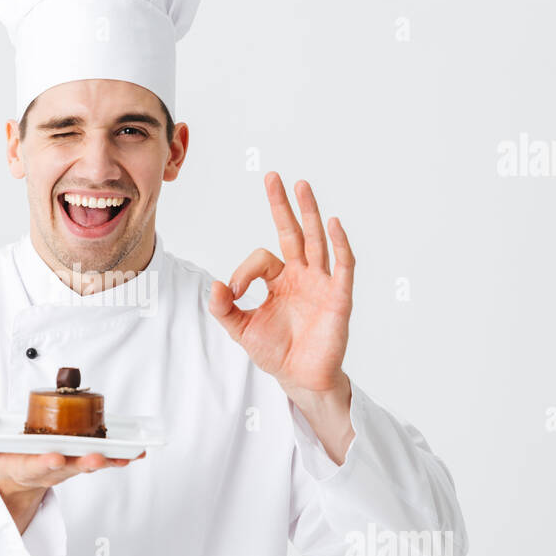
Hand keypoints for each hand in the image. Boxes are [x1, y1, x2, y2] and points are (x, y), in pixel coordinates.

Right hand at [0, 438, 144, 533]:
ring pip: (90, 465)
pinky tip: (136, 453)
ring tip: (127, 456)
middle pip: (70, 468)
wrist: (20, 482)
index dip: (46, 462)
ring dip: (109, 461)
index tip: (54, 458)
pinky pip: (102, 460)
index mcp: (28, 468)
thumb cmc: (5, 463)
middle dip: (84, 464)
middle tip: (97, 459)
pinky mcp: (80, 463)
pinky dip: (118, 458)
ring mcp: (69, 468)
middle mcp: (52, 470)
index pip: (37, 466)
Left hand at [208, 171, 354, 400]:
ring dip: (310, 213)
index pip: (262, 257)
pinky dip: (340, 243)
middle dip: (283, 204)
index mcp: (280, 279)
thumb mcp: (241, 330)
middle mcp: (302, 275)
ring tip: (301, 185)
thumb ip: (224, 308)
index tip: (232, 292)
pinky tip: (333, 223)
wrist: (300, 378)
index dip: (243, 270)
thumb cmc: (276, 352)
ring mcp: (322, 283)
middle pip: (293, 231)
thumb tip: (213, 285)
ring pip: (316, 240)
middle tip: (273, 177)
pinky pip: (342, 265)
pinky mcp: (339, 296)